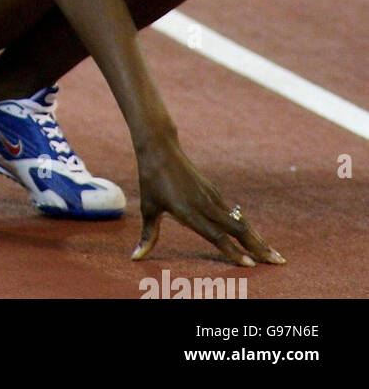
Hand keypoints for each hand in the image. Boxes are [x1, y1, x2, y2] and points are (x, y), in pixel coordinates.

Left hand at [133, 135, 284, 265]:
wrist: (160, 148)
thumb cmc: (151, 179)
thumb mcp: (147, 208)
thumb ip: (148, 235)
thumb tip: (135, 257)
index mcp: (188, 211)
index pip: (215, 235)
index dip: (232, 251)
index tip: (250, 264)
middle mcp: (204, 205)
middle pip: (237, 229)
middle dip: (258, 247)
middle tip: (278, 263)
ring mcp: (212, 197)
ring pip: (240, 221)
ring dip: (259, 238)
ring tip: (275, 255)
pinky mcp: (215, 192)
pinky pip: (235, 213)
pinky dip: (249, 227)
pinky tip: (257, 238)